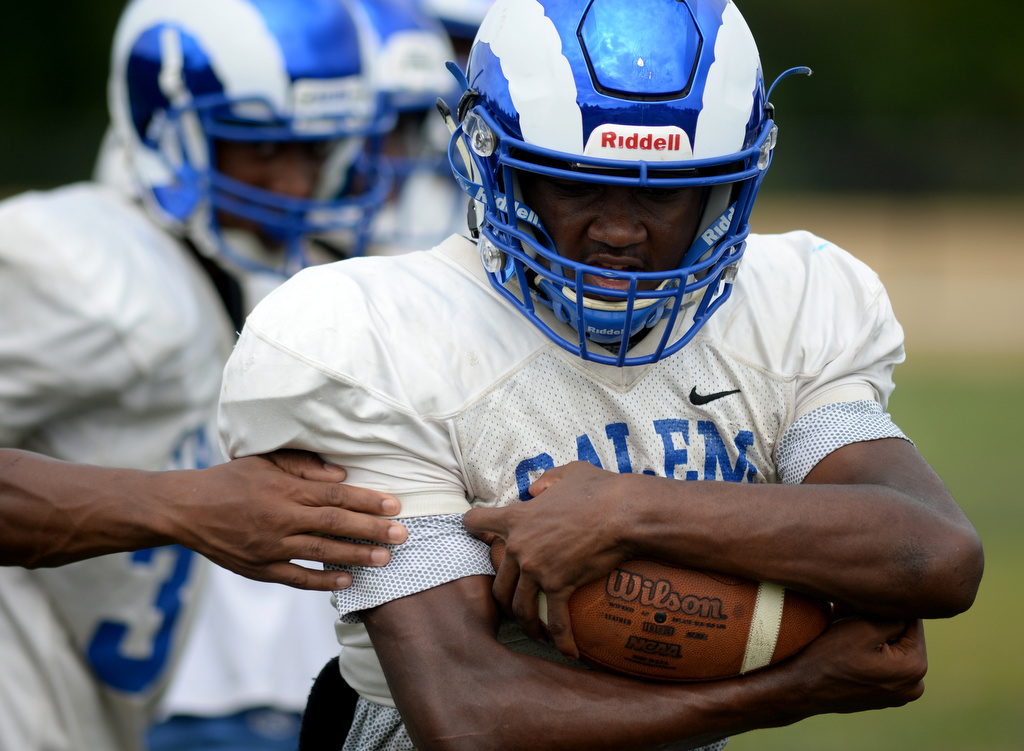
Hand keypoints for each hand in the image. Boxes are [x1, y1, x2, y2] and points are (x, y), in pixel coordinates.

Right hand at [167, 450, 406, 589]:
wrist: (185, 509)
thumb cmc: (230, 480)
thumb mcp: (265, 461)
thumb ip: (304, 467)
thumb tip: (342, 475)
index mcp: (284, 490)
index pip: (335, 495)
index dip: (367, 500)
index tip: (395, 504)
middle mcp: (279, 519)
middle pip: (335, 524)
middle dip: (372, 529)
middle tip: (402, 535)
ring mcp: (269, 547)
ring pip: (321, 553)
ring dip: (356, 556)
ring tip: (385, 559)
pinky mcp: (259, 569)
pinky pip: (296, 578)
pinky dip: (323, 581)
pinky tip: (347, 581)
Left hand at [463, 461, 635, 657]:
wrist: (623, 512)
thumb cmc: (601, 489)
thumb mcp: (569, 472)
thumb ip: (547, 481)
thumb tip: (534, 491)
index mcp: (516, 517)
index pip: (475, 522)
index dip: (474, 529)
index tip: (481, 538)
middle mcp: (519, 546)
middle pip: (497, 580)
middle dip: (504, 597)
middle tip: (516, 605)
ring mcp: (536, 568)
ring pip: (518, 606)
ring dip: (525, 623)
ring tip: (536, 632)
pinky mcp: (558, 585)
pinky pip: (554, 619)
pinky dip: (560, 639)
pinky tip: (568, 651)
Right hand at [776, 616, 926, 716]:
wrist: (800, 687)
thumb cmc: (829, 656)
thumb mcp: (864, 627)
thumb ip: (896, 615)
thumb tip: (907, 609)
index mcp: (915, 667)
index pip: (911, 621)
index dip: (883, 608)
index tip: (859, 608)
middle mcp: (914, 685)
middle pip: (901, 636)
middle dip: (876, 621)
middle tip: (845, 614)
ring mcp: (898, 694)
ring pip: (890, 648)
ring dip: (869, 634)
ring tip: (842, 627)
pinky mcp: (883, 696)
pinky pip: (881, 664)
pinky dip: (866, 651)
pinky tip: (844, 646)